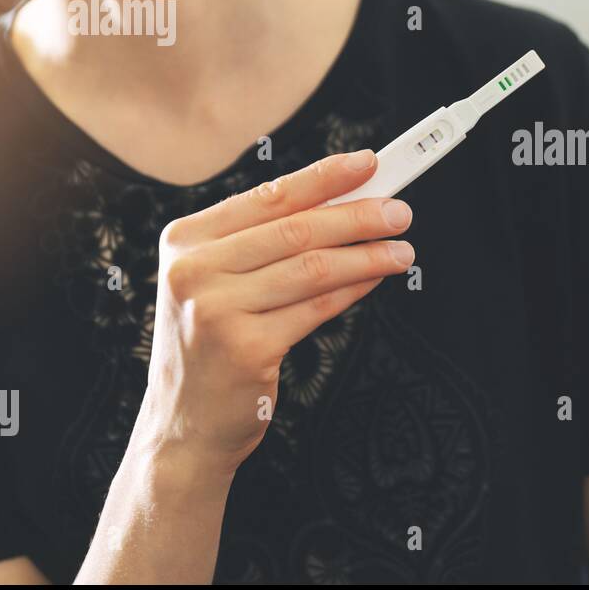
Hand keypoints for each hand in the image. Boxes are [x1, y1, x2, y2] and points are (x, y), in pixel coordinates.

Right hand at [133, 150, 414, 480]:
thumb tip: (345, 202)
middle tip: (400, 211)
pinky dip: (354, 290)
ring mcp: (215, 310)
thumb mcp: (220, 283)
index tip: (368, 163)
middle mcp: (193, 270)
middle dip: (358, 215)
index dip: (324, 176)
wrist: (185, 426)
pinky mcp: (245, 348)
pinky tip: (376, 278)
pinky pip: (316, 308)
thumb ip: (270, 242)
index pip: (269, 196)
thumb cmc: (213, 345)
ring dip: (367, 254)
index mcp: (185, 241)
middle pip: (296, 229)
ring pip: (313, 267)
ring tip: (403, 249)